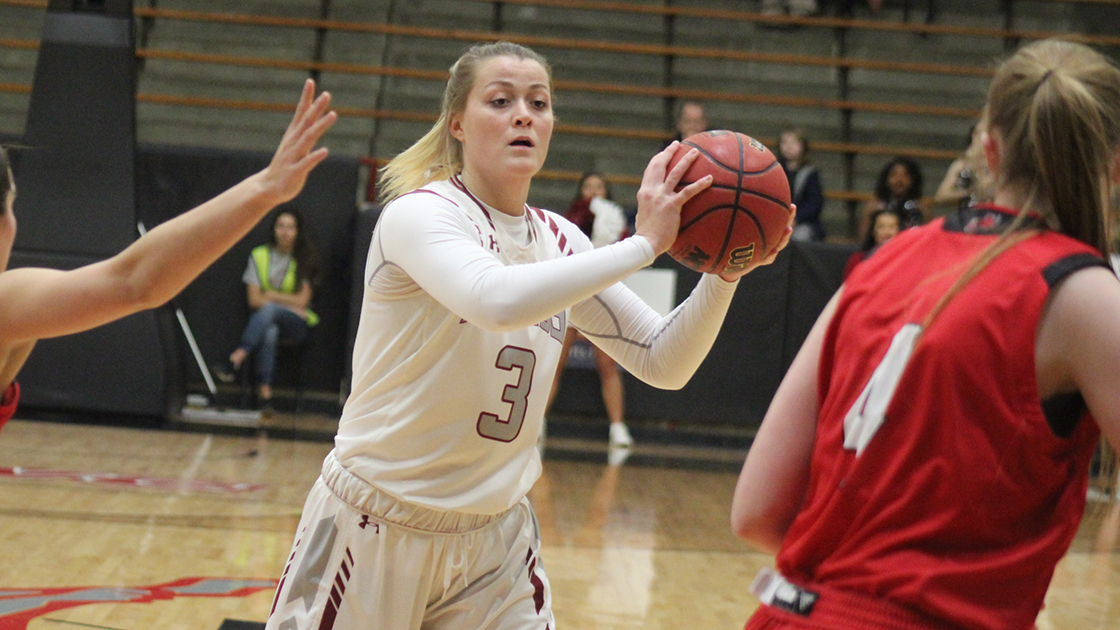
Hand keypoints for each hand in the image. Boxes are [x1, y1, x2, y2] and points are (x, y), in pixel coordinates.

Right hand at [257, 80, 337, 205]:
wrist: (268, 188)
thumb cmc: (285, 165)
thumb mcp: (294, 145)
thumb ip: (304, 131)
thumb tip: (311, 115)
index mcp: (293, 136)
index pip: (300, 113)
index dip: (306, 98)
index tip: (310, 82)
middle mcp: (293, 143)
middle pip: (306, 122)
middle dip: (316, 107)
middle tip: (326, 94)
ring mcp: (294, 156)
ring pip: (308, 138)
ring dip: (320, 126)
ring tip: (333, 114)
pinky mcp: (295, 172)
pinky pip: (306, 163)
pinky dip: (314, 156)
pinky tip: (324, 151)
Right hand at [633, 141, 712, 254]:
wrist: (645, 243)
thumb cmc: (646, 235)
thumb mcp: (644, 216)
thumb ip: (650, 208)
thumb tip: (659, 208)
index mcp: (644, 192)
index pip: (651, 170)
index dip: (659, 158)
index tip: (666, 151)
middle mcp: (651, 191)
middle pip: (660, 165)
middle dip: (669, 152)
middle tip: (678, 143)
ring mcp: (661, 197)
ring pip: (675, 173)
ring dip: (686, 160)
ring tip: (696, 152)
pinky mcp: (671, 206)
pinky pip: (688, 192)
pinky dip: (699, 184)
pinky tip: (710, 179)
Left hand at [718, 204, 796, 281]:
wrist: (728, 264)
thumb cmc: (730, 243)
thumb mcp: (730, 228)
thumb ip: (732, 216)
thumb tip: (722, 193)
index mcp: (764, 229)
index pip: (777, 218)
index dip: (786, 212)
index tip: (791, 204)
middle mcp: (768, 239)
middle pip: (782, 228)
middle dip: (788, 219)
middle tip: (792, 209)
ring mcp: (766, 250)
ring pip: (779, 244)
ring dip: (784, 238)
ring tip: (788, 230)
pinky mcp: (759, 261)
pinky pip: (767, 259)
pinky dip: (771, 256)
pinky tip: (772, 253)